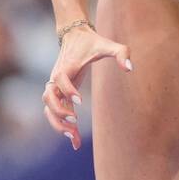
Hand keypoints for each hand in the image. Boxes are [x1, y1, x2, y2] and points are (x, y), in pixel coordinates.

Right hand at [43, 26, 131, 148]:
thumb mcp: (108, 44)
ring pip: (48, 108)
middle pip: (48, 97)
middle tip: (75, 122)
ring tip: (73, 137)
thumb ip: (121, 53)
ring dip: (57, 123)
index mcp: (67, 66)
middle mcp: (56, 77)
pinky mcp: (59, 94)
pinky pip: (56, 113)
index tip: (80, 101)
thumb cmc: (92, 42)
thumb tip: (130, 69)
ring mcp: (56, 87)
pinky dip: (62, 127)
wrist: (74, 36)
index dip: (67, 89)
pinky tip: (75, 142)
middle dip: (59, 112)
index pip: (60, 79)